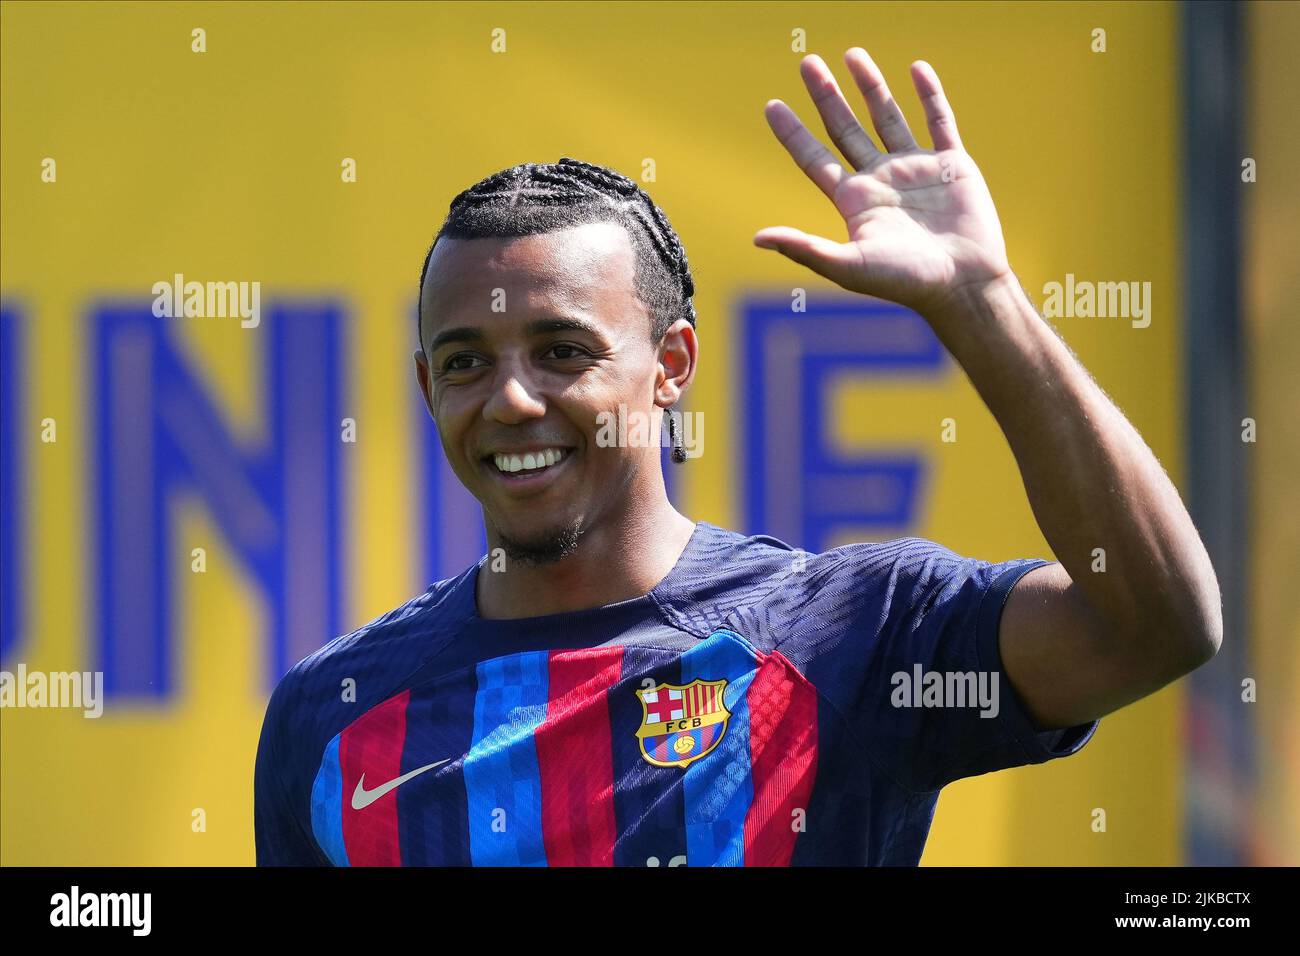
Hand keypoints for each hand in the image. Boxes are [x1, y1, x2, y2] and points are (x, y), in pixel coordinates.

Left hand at [755, 49, 1012, 318]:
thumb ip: (804, 248)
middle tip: (807, 63)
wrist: (962, 285)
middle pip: (845, 129)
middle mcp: (880, 181)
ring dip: (871, 86)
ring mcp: (916, 170)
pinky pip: (939, 121)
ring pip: (887, 117)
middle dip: (826, 96)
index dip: (792, 133)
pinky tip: (915, 69)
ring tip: (852, 54)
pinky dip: (929, 94)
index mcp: (854, 202)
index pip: (814, 158)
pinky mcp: (952, 165)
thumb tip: (758, 238)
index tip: (771, 105)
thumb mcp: (848, 266)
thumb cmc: (905, 282)